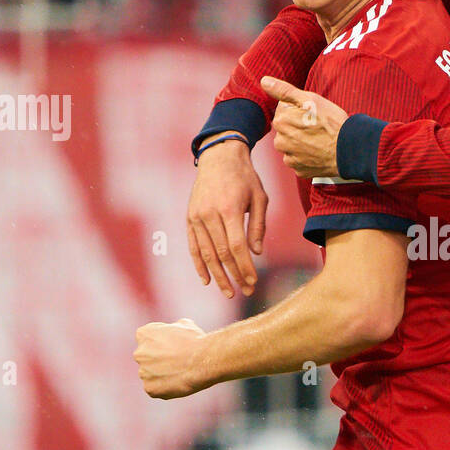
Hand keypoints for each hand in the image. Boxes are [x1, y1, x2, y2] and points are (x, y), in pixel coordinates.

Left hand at [134, 318, 206, 398]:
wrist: (202, 361)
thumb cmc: (195, 341)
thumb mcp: (185, 325)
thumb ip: (173, 328)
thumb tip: (176, 329)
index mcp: (144, 334)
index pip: (147, 338)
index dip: (161, 343)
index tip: (174, 346)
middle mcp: (139, 353)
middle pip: (146, 358)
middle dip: (158, 360)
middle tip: (178, 362)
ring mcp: (143, 373)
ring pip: (150, 375)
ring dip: (161, 374)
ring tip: (181, 373)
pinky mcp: (150, 389)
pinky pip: (156, 389)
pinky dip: (165, 387)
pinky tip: (179, 382)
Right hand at [187, 137, 267, 297]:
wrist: (219, 157)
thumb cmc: (244, 177)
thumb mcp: (260, 197)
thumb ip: (258, 225)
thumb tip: (255, 253)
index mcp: (229, 209)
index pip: (236, 246)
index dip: (244, 267)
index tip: (253, 281)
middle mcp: (209, 214)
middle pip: (221, 253)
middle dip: (234, 275)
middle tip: (246, 291)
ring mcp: (196, 217)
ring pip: (206, 253)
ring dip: (218, 275)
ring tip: (229, 292)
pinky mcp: (190, 218)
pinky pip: (193, 246)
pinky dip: (199, 264)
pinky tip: (207, 280)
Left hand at [261, 76, 346, 178]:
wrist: (350, 150)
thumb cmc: (332, 123)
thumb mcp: (310, 100)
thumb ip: (284, 90)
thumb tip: (264, 81)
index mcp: (281, 122)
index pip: (282, 111)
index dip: (298, 109)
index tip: (312, 113)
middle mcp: (281, 142)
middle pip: (285, 129)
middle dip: (297, 126)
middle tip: (316, 126)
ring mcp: (290, 158)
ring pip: (291, 146)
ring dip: (300, 142)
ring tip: (318, 140)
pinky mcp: (299, 170)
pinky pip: (298, 160)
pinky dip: (306, 156)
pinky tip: (318, 151)